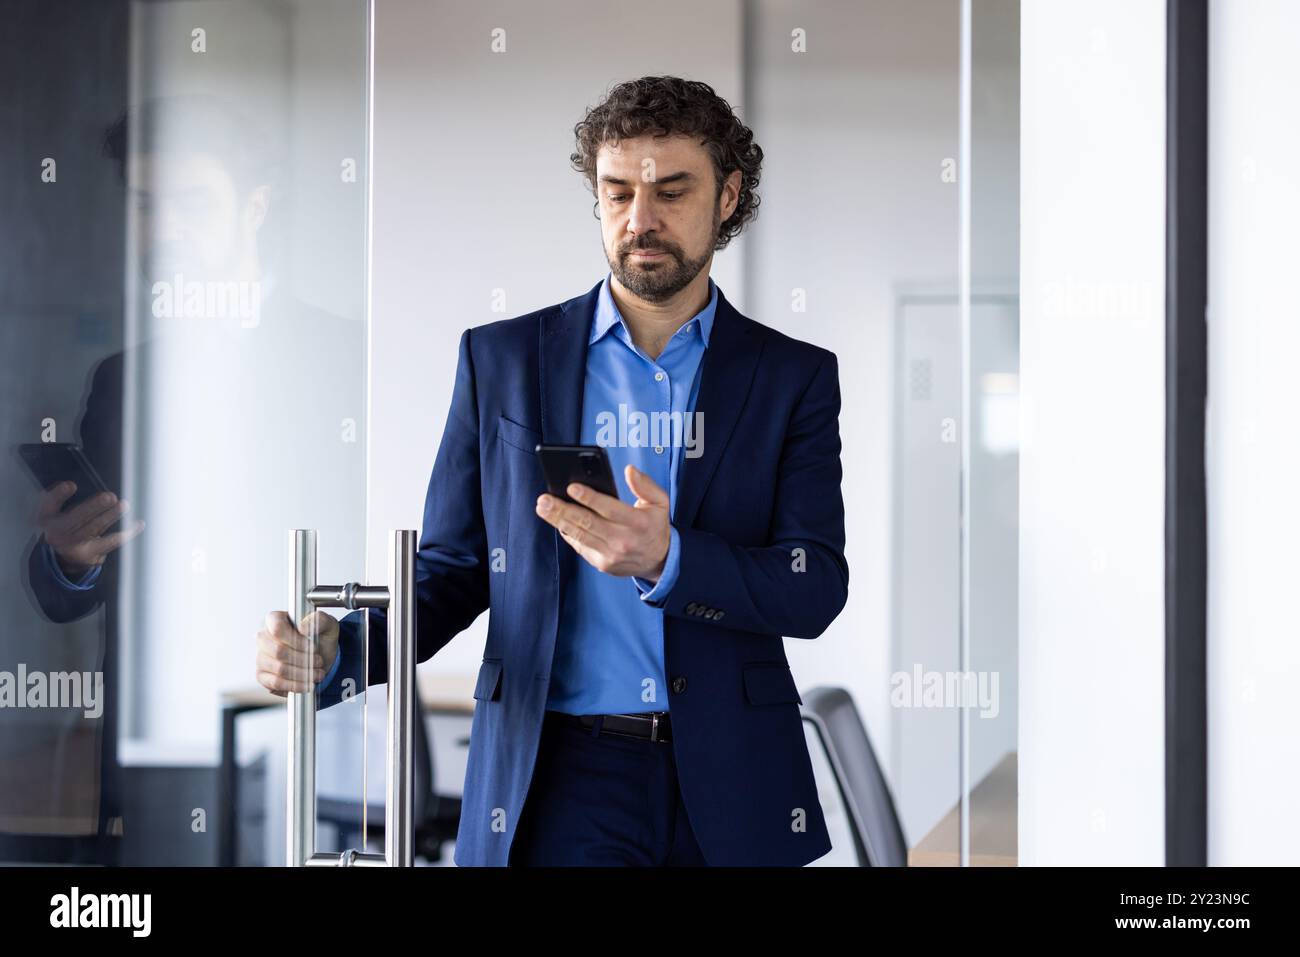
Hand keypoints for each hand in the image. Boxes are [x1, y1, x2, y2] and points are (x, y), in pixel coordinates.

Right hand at [38, 482, 144, 577]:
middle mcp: (57, 536)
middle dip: (92, 508)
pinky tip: (139, 524)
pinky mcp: (90, 556)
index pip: (48, 506)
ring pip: (92, 530)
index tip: (72, 485)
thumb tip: (70, 485)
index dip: (58, 496)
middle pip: (74, 520)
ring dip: (109, 517)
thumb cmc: (63, 528)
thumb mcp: (51, 514)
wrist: (64, 559)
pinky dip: (126, 532)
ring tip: (124, 505)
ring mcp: (74, 547)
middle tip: (109, 497)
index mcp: (47, 522)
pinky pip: (111, 542)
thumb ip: (56, 498)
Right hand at [255, 610, 339, 696]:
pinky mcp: (262, 676)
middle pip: (278, 651)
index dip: (297, 640)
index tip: (313, 647)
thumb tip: (303, 627)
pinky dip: (295, 685)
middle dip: (303, 660)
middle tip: (319, 662)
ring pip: (279, 669)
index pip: (277, 628)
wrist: (321, 657)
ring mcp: (261, 658)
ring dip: (303, 673)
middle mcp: (263, 638)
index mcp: (275, 619)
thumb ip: (319, 619)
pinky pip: (276, 683)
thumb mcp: (328, 624)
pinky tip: (308, 684)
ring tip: (318, 673)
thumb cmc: (320, 637)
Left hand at [535, 464, 669, 579]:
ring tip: (543, 508)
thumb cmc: (654, 525)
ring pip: (579, 535)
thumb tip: (629, 470)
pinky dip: (567, 533)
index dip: (589, 498)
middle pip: (588, 523)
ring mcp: (611, 555)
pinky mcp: (602, 563)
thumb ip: (645, 484)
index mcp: (638, 523)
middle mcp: (623, 541)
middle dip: (563, 510)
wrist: (659, 560)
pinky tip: (556, 520)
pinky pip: (580, 546)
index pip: (609, 508)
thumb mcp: (660, 502)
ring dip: (558, 521)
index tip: (571, 487)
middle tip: (544, 499)